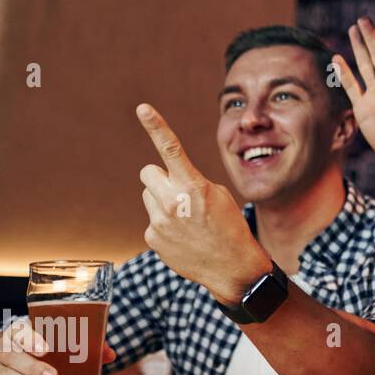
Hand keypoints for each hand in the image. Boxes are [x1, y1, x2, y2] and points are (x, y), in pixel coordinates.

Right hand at [0, 317, 114, 374]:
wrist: (4, 367)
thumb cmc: (36, 354)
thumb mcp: (56, 347)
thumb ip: (82, 349)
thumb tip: (110, 354)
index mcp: (18, 332)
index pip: (20, 331)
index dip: (32, 339)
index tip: (47, 349)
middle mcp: (0, 347)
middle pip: (11, 354)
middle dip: (32, 367)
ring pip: (4, 374)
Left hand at [136, 104, 271, 305]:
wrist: (232, 267)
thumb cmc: (229, 225)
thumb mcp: (218, 195)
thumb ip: (190, 182)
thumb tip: (165, 182)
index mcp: (193, 186)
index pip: (170, 149)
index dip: (156, 125)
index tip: (142, 108)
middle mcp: (171, 201)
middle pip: (148, 172)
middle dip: (160, 178)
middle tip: (179, 192)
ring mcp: (158, 221)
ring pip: (149, 196)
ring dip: (162, 201)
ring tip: (185, 218)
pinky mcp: (152, 237)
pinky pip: (152, 220)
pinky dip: (164, 225)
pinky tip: (182, 237)